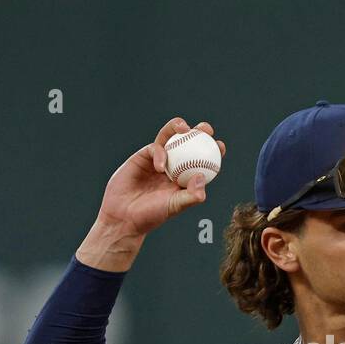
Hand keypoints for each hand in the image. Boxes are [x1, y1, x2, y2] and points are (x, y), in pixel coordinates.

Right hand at [77, 117, 226, 270]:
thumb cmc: (151, 215)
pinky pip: (154, 148)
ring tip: (184, 128)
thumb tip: (202, 177)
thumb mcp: (174, 206)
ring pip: (170, 137)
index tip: (220, 146)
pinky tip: (160, 166)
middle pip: (189, 143)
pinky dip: (159, 154)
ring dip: (178, 127)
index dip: (213, 151)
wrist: (124, 216)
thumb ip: (190, 195)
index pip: (202, 160)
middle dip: (199, 131)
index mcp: (185, 177)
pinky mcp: (142, 156)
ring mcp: (158, 159)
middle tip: (206, 129)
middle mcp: (174, 165)